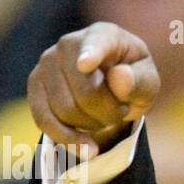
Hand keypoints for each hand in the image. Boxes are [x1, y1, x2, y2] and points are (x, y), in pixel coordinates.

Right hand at [27, 21, 160, 156]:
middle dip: (108, 114)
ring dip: (92, 125)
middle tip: (121, 111)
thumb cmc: (133, 80)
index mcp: (104, 35)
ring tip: (105, 115)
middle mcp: (69, 44)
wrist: (111, 87)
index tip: (86, 65)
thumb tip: (119, 78)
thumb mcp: (148, 82)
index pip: (97, 43)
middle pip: (85, 93)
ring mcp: (47, 63)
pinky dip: (68, 140)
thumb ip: (139, 81)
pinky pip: (44, 120)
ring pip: (65, 110)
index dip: (91, 54)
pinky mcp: (35, 87)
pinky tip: (87, 149)